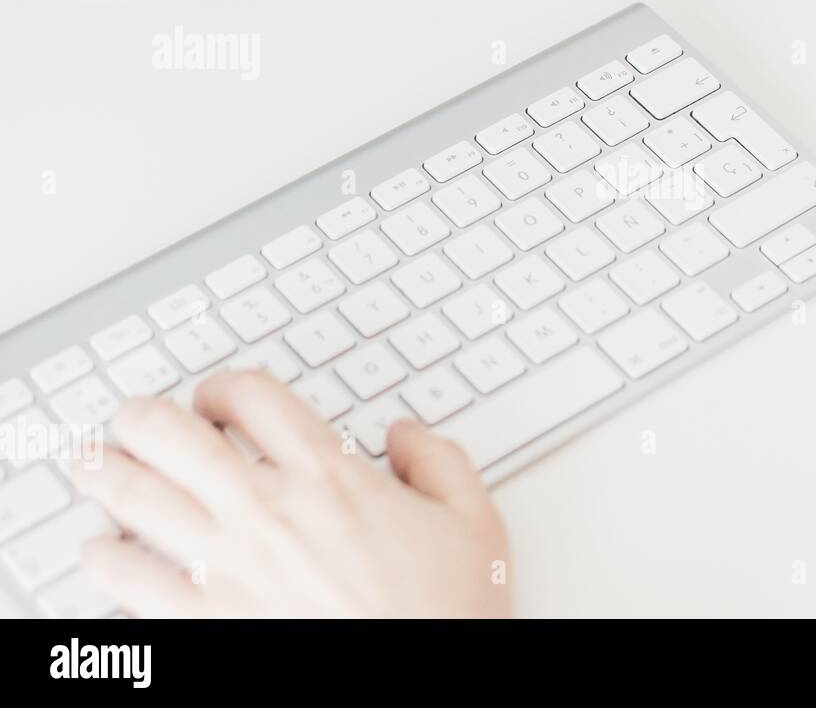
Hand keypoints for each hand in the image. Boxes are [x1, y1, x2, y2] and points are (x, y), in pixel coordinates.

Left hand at [72, 371, 511, 617]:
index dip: (224, 383)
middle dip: (144, 416)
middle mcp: (269, 511)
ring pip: (134, 496)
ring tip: (95, 465)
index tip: (219, 398)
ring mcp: (228, 566)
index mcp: (331, 477)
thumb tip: (405, 433)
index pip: (252, 395)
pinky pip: (124, 580)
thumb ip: (440, 461)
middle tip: (138, 420)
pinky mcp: (203, 621)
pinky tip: (103, 553)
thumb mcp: (475, 521)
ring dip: (105, 472)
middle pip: (170, 432)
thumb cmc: (446, 614)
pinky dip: (102, 560)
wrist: (429, 689)